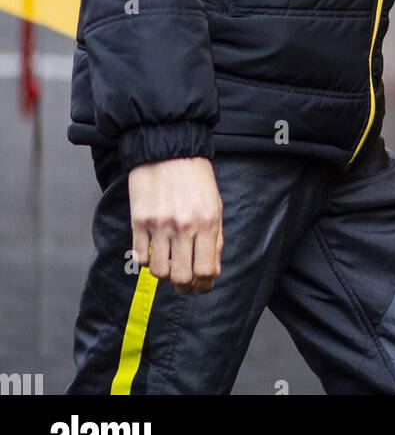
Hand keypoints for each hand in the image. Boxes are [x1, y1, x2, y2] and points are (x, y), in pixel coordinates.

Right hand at [127, 156, 223, 292]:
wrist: (168, 148)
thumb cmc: (195, 176)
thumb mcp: (215, 204)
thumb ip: (215, 238)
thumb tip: (211, 270)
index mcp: (207, 223)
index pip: (206, 271)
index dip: (204, 284)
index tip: (201, 284)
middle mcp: (184, 227)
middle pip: (181, 278)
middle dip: (184, 286)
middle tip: (183, 281)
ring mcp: (159, 225)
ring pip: (158, 272)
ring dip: (164, 272)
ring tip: (168, 261)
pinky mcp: (139, 221)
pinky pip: (139, 257)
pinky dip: (145, 260)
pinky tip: (152, 249)